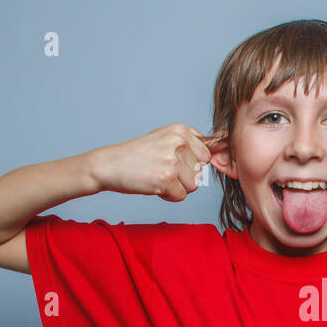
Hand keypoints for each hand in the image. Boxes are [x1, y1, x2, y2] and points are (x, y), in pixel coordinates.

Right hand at [91, 124, 227, 200]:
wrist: (109, 165)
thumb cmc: (137, 156)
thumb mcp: (165, 139)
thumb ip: (189, 145)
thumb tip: (218, 155)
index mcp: (181, 130)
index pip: (206, 156)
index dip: (191, 165)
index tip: (172, 162)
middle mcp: (179, 142)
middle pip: (200, 173)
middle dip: (183, 177)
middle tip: (160, 170)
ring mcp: (173, 160)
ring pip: (193, 186)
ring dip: (176, 187)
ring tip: (156, 177)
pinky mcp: (166, 178)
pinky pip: (181, 196)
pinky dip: (168, 196)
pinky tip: (153, 185)